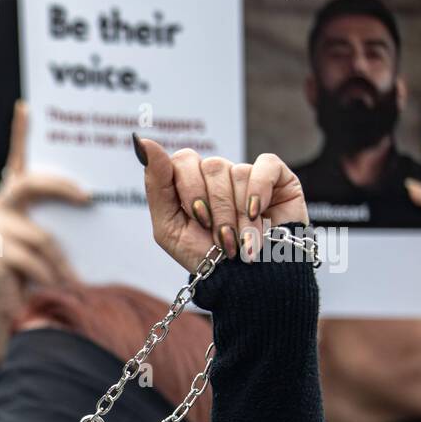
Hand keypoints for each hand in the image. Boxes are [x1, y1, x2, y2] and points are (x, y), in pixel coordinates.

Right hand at [0, 101, 88, 323]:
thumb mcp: (46, 236)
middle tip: (88, 197)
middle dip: (61, 188)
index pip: (18, 160)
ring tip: (75, 281)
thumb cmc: (30, 266)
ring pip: (42, 237)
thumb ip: (59, 218)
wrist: (1, 303)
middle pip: (31, 184)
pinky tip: (55, 288)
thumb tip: (94, 200)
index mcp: (12, 196)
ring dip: (62, 263)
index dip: (20, 133)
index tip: (25, 106)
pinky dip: (50, 277)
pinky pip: (34, 262)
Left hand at [134, 135, 306, 270]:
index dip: (190, 189)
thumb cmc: (205, 256)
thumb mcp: (169, 228)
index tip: (198, 220)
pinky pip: (264, 166)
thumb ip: (156, 185)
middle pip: (211, 166)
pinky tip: (258, 213)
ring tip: (241, 240)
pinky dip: (259, 192)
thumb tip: (143, 141)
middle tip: (221, 238)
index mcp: (189, 182)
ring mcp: (245, 173)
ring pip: (237, 172)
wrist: (245, 280)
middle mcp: (216, 174)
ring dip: (238, 214)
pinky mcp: (277, 176)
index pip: (183, 160)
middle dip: (215, 208)